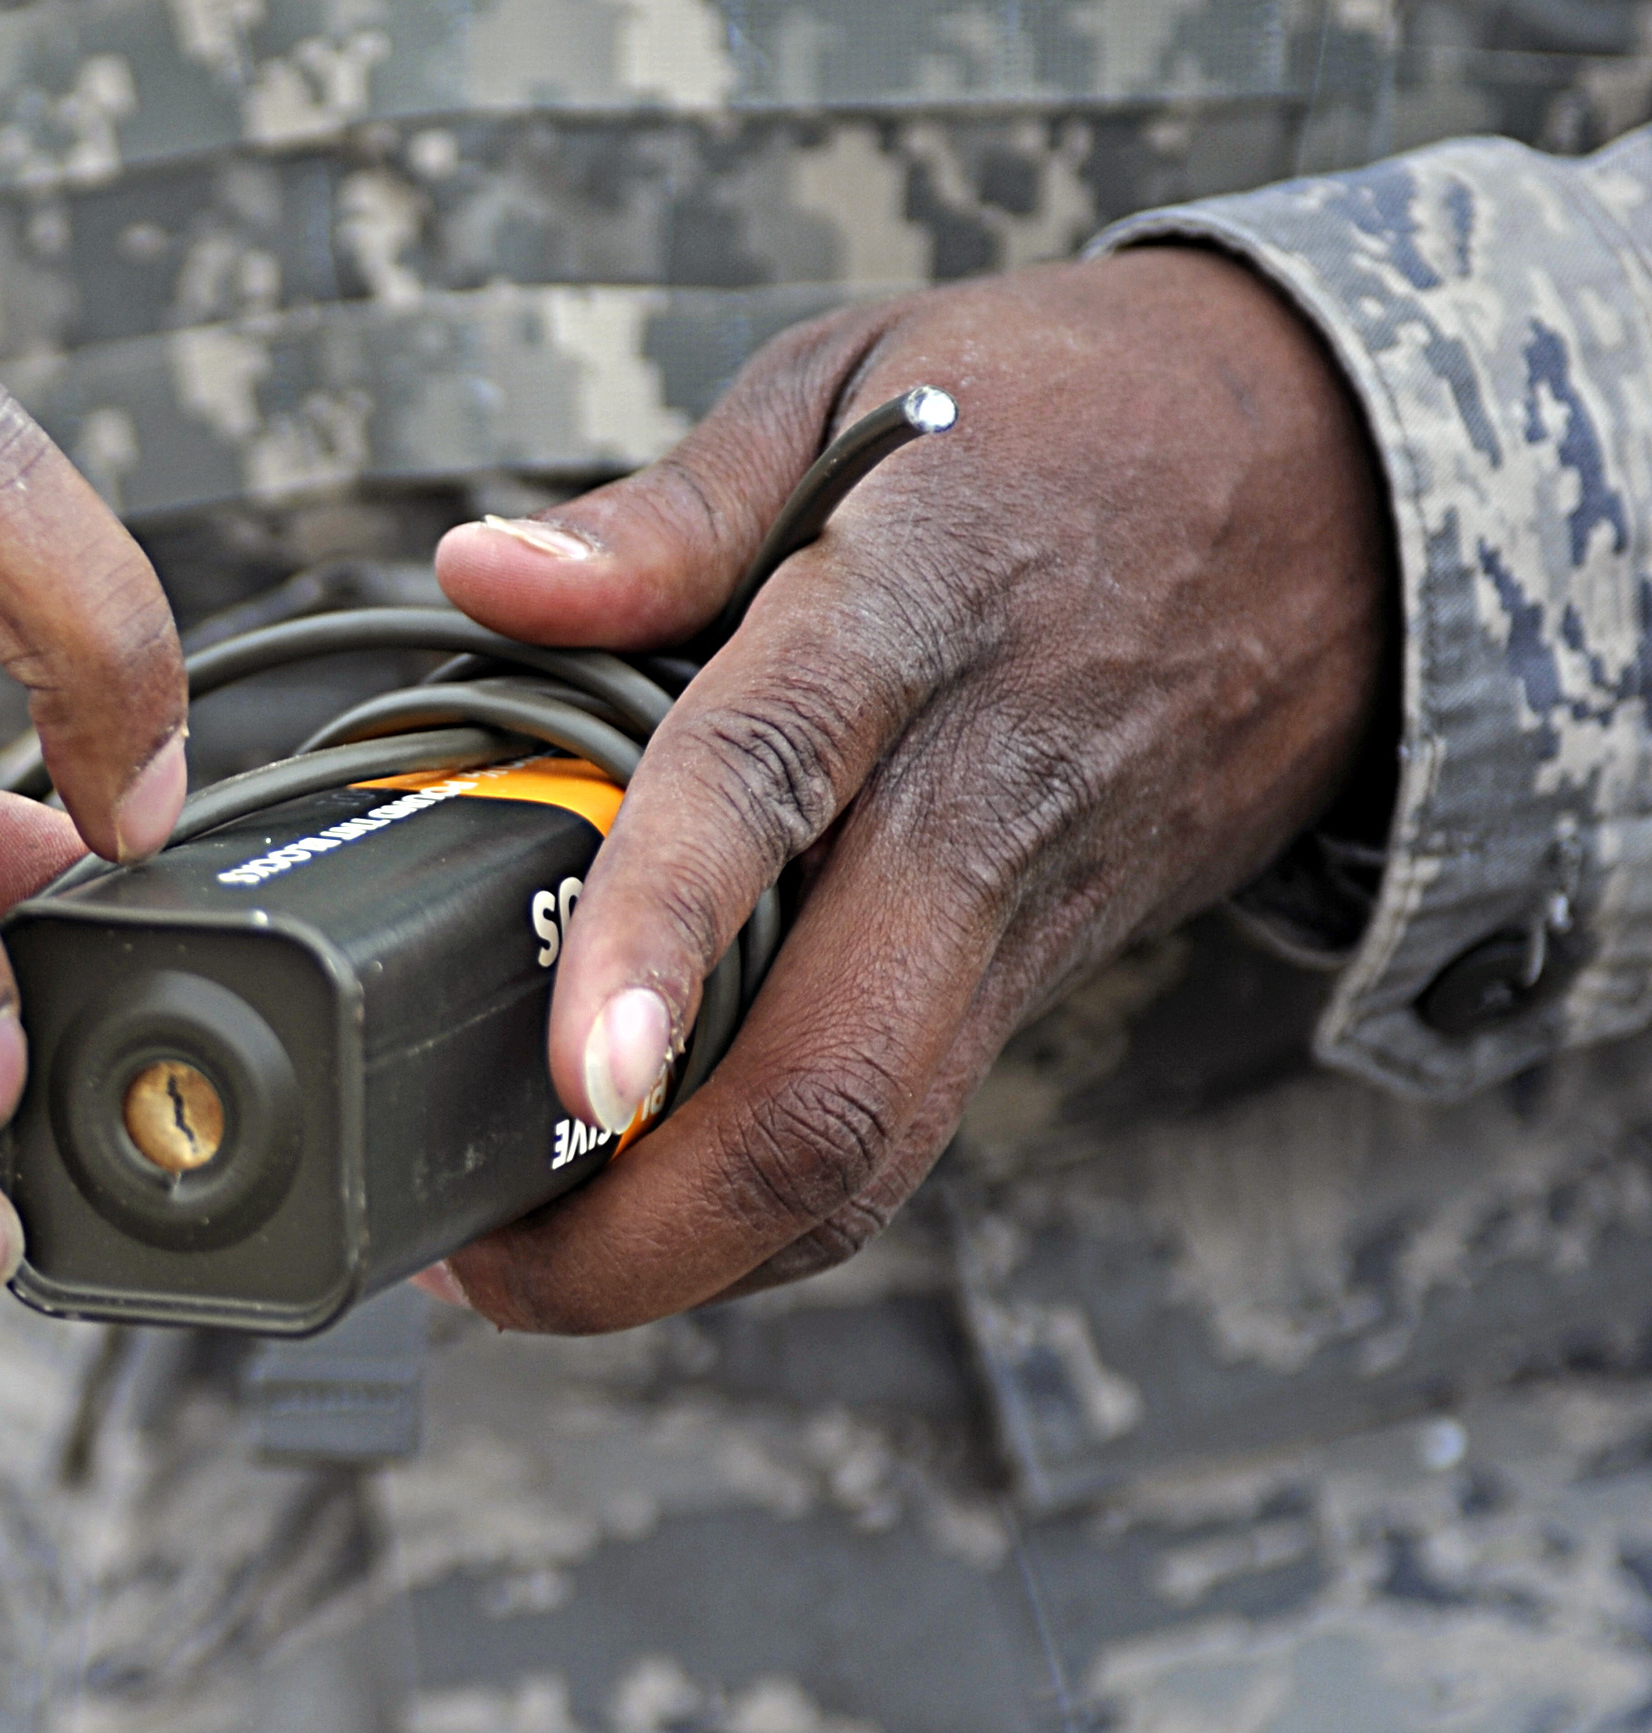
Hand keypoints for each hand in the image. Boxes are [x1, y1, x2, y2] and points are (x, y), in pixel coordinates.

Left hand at [430, 247, 1391, 1332]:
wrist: (1341, 495)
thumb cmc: (1066, 420)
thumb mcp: (856, 385)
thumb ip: (663, 509)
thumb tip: (479, 570)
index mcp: (902, 623)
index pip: (765, 785)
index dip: (662, 937)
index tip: (583, 1077)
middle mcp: (967, 810)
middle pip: (830, 1078)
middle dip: (646, 1226)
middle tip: (470, 1267)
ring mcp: (1012, 924)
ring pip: (871, 1154)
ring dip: (690, 1255)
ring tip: (515, 1267)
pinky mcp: (1028, 982)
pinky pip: (898, 1135)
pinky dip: (766, 1211)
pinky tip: (641, 1210)